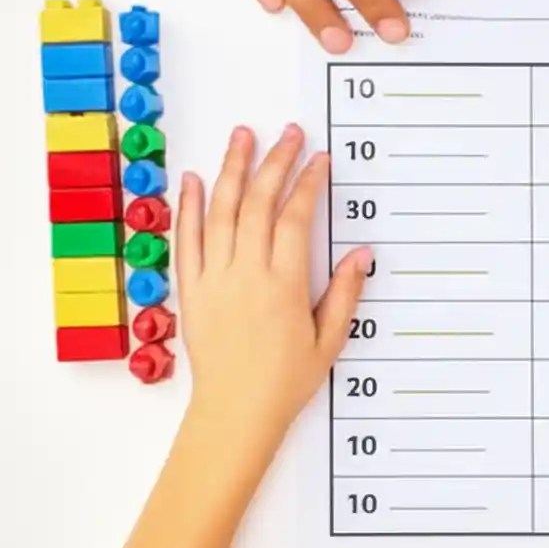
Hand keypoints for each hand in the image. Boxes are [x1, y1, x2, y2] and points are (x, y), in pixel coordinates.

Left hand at [176, 124, 372, 433]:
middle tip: (288, 134)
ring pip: (222, 211)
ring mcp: (214, 279)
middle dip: (275, 162)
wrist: (235, 413)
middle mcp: (246, 274)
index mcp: (283, 286)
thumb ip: (344, 293)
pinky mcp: (192, 289)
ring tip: (242, 136)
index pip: (295, 218)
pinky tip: (196, 179)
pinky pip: (188, 239)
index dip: (308, 183)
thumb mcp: (328, 340)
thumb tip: (361, 253)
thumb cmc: (284, 382)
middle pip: (259, 204)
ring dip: (233, 169)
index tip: (319, 160)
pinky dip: (190, 206)